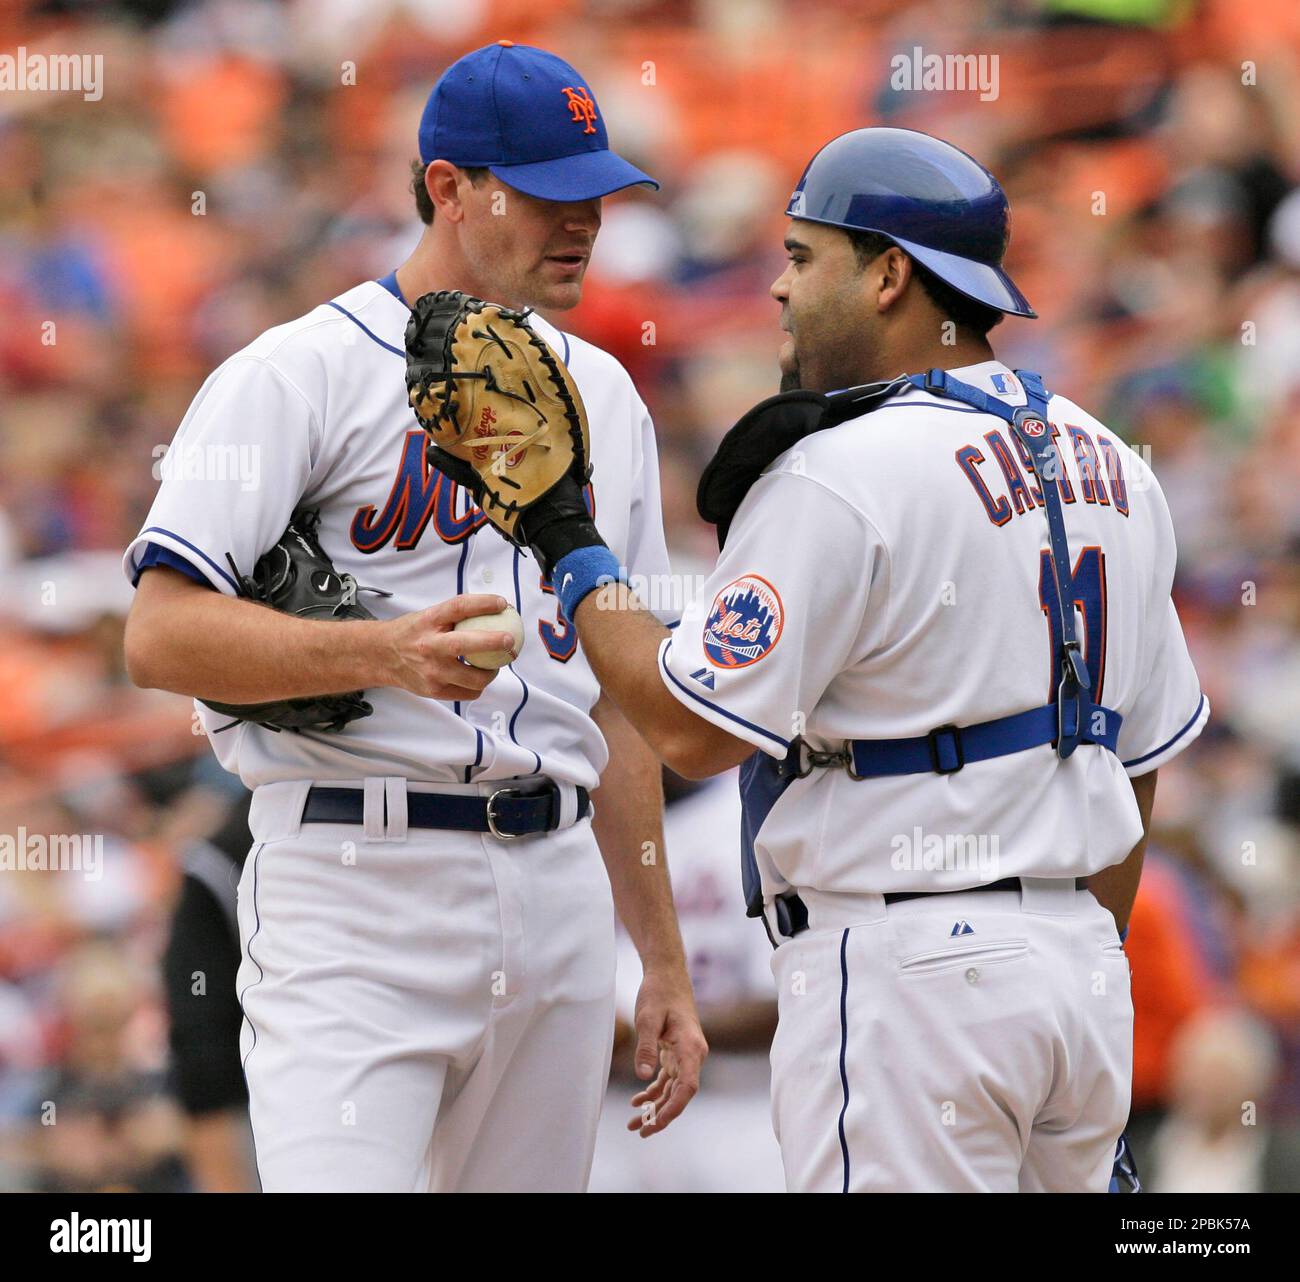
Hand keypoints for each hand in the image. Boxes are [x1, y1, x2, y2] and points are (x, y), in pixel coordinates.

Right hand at [379, 594, 517, 700]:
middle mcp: (429, 646)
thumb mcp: (429, 616)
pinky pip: (468, 693)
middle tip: (510, 641)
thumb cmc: (412, 633)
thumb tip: (496, 609)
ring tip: (495, 665)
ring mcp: (432, 671)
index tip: (503, 604)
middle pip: (466, 644)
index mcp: (429, 621)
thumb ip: (456, 615)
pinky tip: (479, 677)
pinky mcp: (434, 691)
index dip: (484, 603)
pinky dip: (478, 686)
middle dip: (493, 643)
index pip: (459, 607)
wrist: (382, 657)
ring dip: (491, 672)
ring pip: (474, 678)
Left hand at [626, 965, 707, 1137]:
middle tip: (640, 1130)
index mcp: (690, 1047)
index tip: (656, 1124)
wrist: (667, 973)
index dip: (673, 1109)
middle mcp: (692, 1054)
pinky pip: (668, 1078)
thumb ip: (646, 1048)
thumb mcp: (647, 1018)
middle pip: (681, 1094)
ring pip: (674, 1089)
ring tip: (635, 1123)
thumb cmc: (659, 992)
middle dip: (661, 1115)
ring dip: (656, 1106)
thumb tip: (643, 1077)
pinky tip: (638, 1099)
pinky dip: (655, 1090)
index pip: (687, 1087)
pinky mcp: (676, 1051)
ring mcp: (685, 1054)